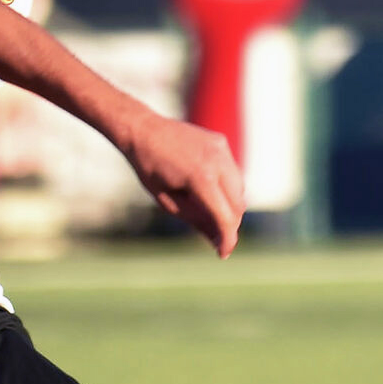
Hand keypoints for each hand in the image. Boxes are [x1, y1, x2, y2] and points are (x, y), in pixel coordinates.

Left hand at [125, 114, 243, 257]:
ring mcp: (221, 149)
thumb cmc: (149, 169)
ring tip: (209, 212)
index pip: (224, 216)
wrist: (143, 130)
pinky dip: (226, 185)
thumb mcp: (168, 201)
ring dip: (230, 204)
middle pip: (238, 204)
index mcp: (201, 178)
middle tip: (215, 236)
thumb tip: (217, 241)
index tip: (223, 253)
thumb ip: (196, 220)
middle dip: (229, 223)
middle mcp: (217, 161)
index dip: (227, 238)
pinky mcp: (221, 142)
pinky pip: (232, 171)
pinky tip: (207, 189)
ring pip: (239, 188)